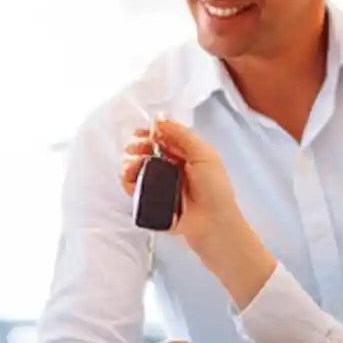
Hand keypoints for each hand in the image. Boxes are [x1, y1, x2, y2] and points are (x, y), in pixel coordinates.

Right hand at [120, 119, 243, 251]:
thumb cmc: (214, 189)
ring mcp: (161, 185)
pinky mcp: (152, 201)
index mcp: (186, 154)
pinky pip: (134, 188)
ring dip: (131, 162)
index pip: (163, 137)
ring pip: (138, 168)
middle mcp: (172, 167)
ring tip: (133, 165)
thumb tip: (159, 118)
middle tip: (136, 148)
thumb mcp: (203, 154)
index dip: (151, 132)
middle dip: (138, 146)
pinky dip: (128, 181)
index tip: (141, 132)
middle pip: (148, 151)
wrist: (212, 224)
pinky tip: (129, 178)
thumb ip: (181, 134)